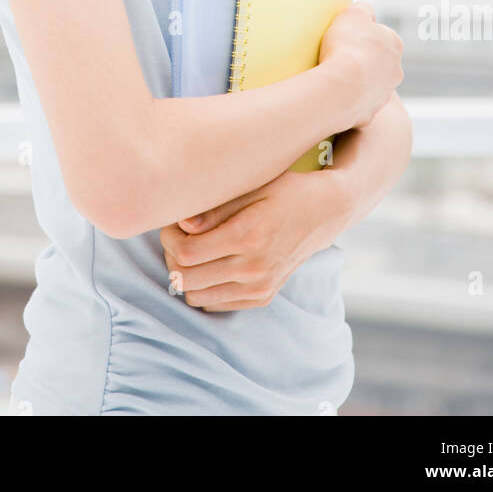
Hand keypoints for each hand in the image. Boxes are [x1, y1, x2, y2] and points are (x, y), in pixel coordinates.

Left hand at [159, 167, 354, 311]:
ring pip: (196, 297)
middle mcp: (254, 267)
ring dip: (185, 276)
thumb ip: (215, 207)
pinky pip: (215, 305)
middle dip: (171, 256)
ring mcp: (260, 286)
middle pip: (186, 278)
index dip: (168, 239)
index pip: (186, 253)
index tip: (172, 224)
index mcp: (247, 235)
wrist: (324, 212)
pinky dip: (205, 287)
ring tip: (193, 251)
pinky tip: (211, 263)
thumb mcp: (252, 186)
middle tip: (178, 236)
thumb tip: (181, 223)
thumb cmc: (284, 190)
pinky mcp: (263, 296)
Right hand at [318, 1, 403, 129]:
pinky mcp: (370, 114)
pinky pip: (358, 105)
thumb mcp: (352, 13)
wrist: (341, 86)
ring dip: (357, 81)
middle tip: (339, 56)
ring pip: (370, 85)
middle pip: (378, 62)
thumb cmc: (347, 46)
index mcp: (395, 45)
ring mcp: (384, 95)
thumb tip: (365, 8)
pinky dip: (348, 100)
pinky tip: (335, 94)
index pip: (380, 35)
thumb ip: (362, 8)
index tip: (346, 36)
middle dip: (363, 59)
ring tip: (335, 76)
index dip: (362, 35)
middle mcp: (395, 71)